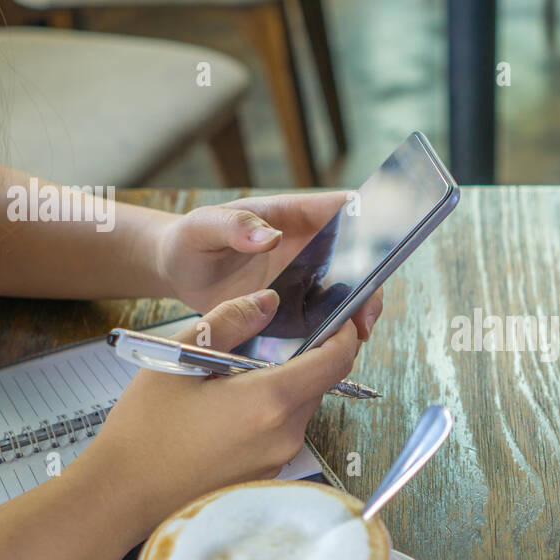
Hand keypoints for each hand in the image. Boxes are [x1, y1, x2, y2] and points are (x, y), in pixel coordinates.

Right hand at [80, 289, 361, 539]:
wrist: (121, 497)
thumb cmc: (143, 432)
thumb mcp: (181, 358)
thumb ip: (231, 321)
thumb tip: (268, 301)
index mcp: (270, 401)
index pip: (336, 361)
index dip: (346, 334)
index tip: (344, 317)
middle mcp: (285, 434)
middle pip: (319, 384)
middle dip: (304, 358)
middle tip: (268, 341)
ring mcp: (279, 460)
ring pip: (300, 408)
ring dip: (281, 387)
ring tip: (232, 379)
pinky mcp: (267, 476)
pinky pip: (282, 432)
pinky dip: (268, 414)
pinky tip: (227, 412)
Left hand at [154, 192, 382, 340]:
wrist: (178, 271)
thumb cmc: (191, 237)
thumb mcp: (204, 226)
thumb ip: (234, 227)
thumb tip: (269, 237)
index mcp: (293, 216)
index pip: (343, 209)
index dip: (370, 221)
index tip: (382, 244)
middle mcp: (308, 247)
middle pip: (357, 259)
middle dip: (371, 284)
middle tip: (365, 313)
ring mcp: (304, 279)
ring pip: (346, 293)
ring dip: (357, 313)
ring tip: (354, 337)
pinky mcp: (294, 308)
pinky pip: (321, 320)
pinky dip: (331, 334)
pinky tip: (329, 350)